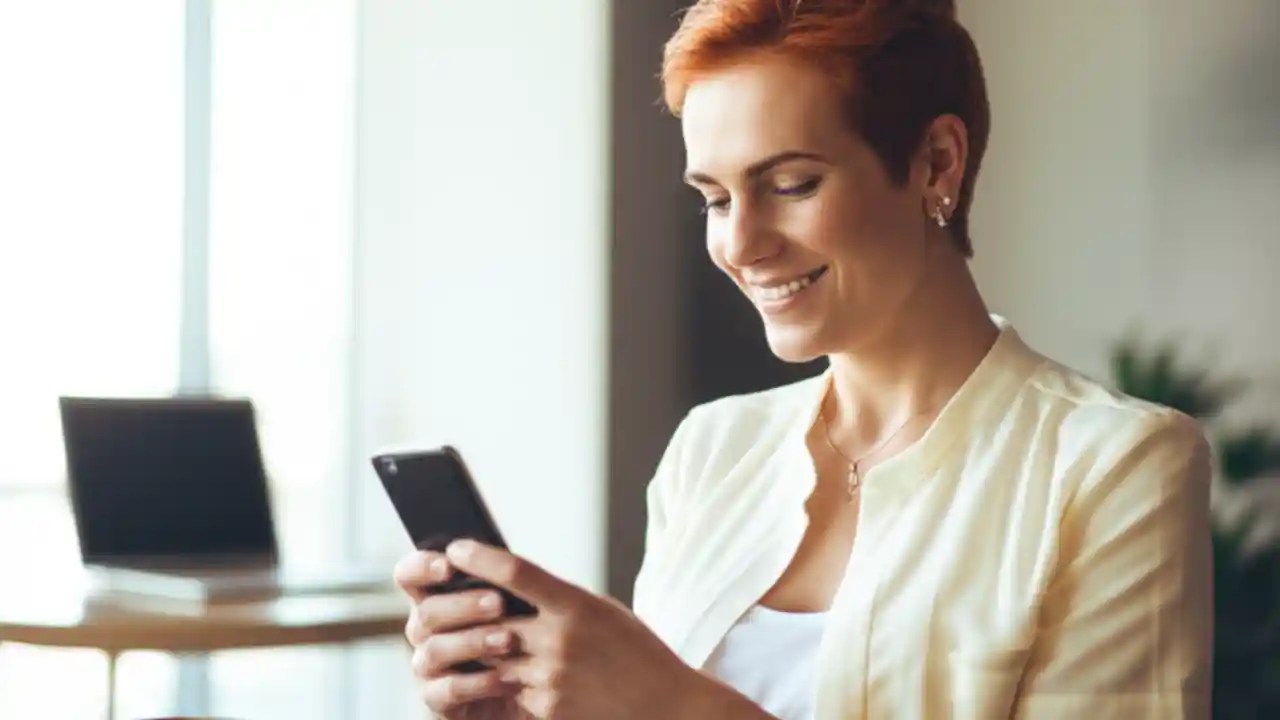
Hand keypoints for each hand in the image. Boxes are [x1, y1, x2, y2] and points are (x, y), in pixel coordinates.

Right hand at [394, 550, 526, 719]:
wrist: (530, 686)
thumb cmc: (519, 634)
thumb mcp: (516, 601)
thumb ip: (502, 579)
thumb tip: (500, 558)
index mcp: (436, 597)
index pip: (410, 575)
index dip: (422, 567)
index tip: (450, 566)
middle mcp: (425, 629)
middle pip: (425, 612)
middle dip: (463, 605)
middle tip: (499, 603)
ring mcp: (427, 665)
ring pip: (434, 650)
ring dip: (473, 642)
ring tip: (509, 639)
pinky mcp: (437, 698)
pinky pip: (447, 690)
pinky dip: (477, 683)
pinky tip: (505, 679)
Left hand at [444, 539, 748, 719]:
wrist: (666, 707)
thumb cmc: (637, 653)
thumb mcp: (603, 612)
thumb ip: (560, 601)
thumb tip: (513, 586)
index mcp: (577, 605)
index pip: (516, 572)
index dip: (479, 557)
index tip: (456, 548)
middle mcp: (559, 639)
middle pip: (490, 616)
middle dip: (466, 608)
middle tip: (445, 594)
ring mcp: (550, 677)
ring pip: (492, 656)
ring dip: (482, 648)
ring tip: (476, 636)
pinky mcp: (546, 708)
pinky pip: (510, 689)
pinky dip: (507, 681)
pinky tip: (516, 674)